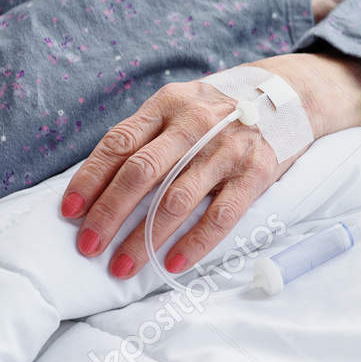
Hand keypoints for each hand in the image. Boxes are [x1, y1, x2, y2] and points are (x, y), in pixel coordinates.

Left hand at [60, 53, 360, 279]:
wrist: (291, 94)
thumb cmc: (221, 109)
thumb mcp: (181, 106)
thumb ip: (147, 136)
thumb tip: (98, 185)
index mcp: (167, 105)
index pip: (118, 144)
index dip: (90, 180)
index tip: (69, 214)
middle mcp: (195, 123)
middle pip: (141, 173)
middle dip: (109, 214)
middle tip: (87, 248)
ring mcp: (228, 147)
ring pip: (176, 198)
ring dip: (143, 237)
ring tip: (121, 267)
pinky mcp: (257, 171)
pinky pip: (221, 214)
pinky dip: (194, 242)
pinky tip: (172, 262)